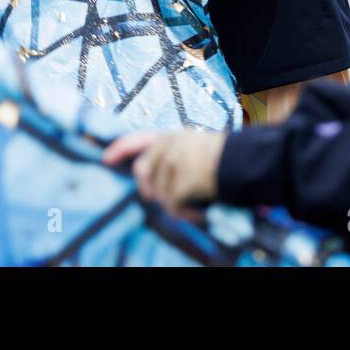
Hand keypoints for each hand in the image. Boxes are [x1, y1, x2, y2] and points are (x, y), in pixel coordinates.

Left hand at [103, 131, 225, 212]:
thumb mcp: (194, 146)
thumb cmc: (223, 158)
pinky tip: (198, 211)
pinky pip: (172, 206)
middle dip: (149, 188)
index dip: (119, 148)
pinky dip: (185, 213)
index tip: (105, 159)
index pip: (137, 139)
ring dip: (174, 203)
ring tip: (194, 201)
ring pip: (159, 193)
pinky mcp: (179, 182)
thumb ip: (170, 155)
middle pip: (142, 172)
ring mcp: (173, 163)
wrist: (243, 162)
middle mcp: (168, 145)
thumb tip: (148, 183)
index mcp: (171, 135)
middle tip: (164, 198)